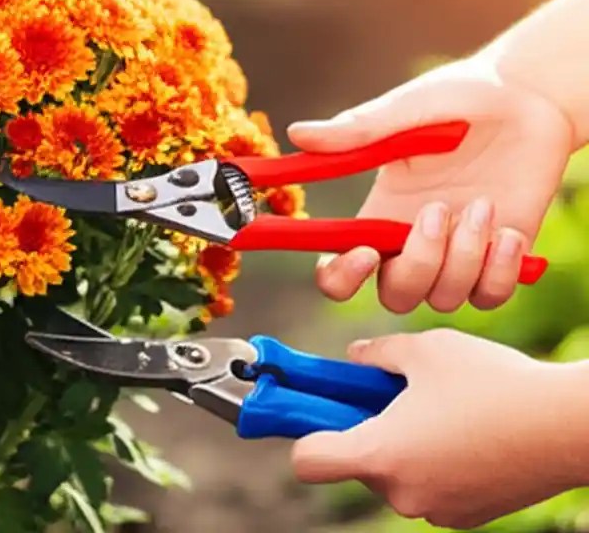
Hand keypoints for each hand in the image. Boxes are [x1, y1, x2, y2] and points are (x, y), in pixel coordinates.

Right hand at [288, 54, 573, 312]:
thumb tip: (297, 134)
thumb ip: (357, 130)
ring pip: (443, 298)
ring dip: (463, 258)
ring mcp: (459, 252)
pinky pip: (490, 296)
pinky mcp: (503, 256)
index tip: (365, 252)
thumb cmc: (462, 95)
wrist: (533, 95)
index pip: (341, 269)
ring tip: (483, 205)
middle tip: (438, 211)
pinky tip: (507, 231)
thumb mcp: (407, 111)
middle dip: (416, 265)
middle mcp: (413, 240)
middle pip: (394, 296)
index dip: (342, 277)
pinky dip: (499, 272)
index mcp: (381, 212)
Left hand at [292, 329, 588, 528]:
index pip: (308, 461)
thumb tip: (355, 357)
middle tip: (389, 396)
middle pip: (356, 463)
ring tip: (439, 410)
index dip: (304, 433)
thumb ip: (376, 355)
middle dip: (366, 430)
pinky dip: (436, 463)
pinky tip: (467, 432)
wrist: (569, 425)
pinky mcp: (468, 516)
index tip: (314, 411)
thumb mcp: (425, 350)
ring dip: (405, 446)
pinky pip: (431, 486)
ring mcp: (437, 510)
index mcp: (380, 454)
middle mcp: (402, 493)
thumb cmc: (493, 382)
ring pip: (397, 474)